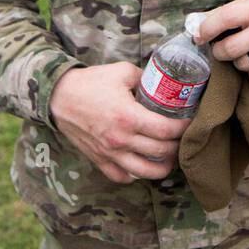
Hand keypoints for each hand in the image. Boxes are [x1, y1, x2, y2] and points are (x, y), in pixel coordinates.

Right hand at [48, 62, 189, 182]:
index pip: (167, 130)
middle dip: (178, 146)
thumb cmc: (91, 82)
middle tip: (183, 139)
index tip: (190, 122)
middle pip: (161, 152)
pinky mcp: (99, 160)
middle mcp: (120, 139)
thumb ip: (146, 78)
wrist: (59, 97)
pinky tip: (142, 165)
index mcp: (129, 116)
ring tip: (170, 159)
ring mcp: (110, 153)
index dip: (184, 128)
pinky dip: (135, 174)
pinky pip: (122, 176)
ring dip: (163, 167)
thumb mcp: (122, 72)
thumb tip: (164, 82)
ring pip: (145, 172)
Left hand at [198, 0, 248, 84]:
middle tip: (222, 49)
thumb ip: (227, 12)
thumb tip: (196, 24)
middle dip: (220, 51)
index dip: (206, 31)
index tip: (200, 37)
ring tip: (248, 52)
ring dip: (240, 61)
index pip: (223, 19)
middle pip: (229, 49)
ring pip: (243, 64)